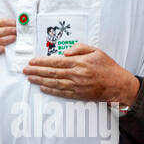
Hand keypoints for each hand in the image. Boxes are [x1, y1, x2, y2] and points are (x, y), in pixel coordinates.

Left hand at [23, 43, 139, 104]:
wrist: (118, 84)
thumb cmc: (107, 66)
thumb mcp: (96, 51)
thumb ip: (79, 48)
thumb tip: (64, 52)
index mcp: (79, 62)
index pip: (55, 61)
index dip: (42, 61)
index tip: (31, 61)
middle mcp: (76, 74)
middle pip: (52, 72)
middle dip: (36, 71)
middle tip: (24, 70)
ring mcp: (77, 86)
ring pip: (54, 83)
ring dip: (40, 80)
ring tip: (29, 78)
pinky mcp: (79, 95)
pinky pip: (61, 93)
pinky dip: (50, 90)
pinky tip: (42, 88)